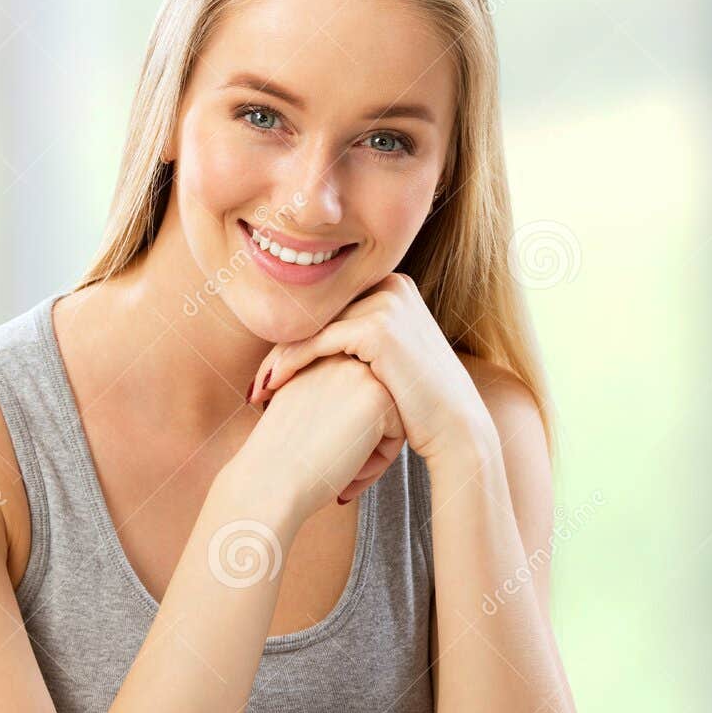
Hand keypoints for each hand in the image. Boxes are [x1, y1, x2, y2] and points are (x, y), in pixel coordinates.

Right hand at [235, 354, 403, 522]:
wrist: (268, 482)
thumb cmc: (275, 460)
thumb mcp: (296, 414)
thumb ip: (325, 402)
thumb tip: (355, 416)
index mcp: (311, 360)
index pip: (348, 396)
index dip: (340, 431)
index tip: (321, 458)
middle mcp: (336, 359)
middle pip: (370, 404)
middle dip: (361, 441)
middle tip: (342, 473)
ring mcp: (358, 374)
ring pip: (386, 417)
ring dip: (372, 452)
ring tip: (346, 476)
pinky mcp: (377, 397)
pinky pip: (397, 432)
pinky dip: (380, 461)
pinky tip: (352, 474)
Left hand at [249, 274, 489, 471]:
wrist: (455, 427)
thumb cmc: (421, 403)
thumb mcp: (390, 362)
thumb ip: (360, 343)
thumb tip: (323, 345)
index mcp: (393, 287)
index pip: (331, 309)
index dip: (297, 339)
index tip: (269, 372)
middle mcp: (392, 285)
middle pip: (319, 315)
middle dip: (282, 348)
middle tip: (256, 384)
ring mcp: (386, 303)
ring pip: (313, 329)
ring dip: (278, 360)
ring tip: (256, 390)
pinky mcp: (378, 326)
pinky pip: (317, 343)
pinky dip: (289, 365)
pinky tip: (270, 388)